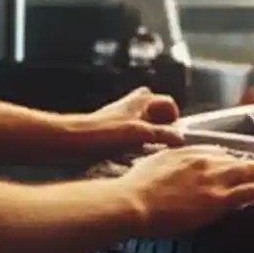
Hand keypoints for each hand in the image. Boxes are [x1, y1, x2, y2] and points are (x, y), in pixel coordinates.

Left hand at [61, 88, 184, 162]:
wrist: (72, 140)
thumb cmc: (104, 133)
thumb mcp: (139, 133)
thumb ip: (162, 134)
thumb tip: (181, 138)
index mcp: (142, 100)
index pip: (168, 103)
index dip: (174, 118)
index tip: (172, 133)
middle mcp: (132, 103)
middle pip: (156, 109)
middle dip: (162, 123)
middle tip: (161, 139)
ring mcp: (121, 114)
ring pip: (143, 120)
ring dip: (149, 132)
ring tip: (147, 147)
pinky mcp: (111, 127)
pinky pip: (132, 130)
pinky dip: (136, 139)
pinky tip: (132, 152)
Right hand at [119, 146, 253, 236]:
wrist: (131, 202)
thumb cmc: (132, 189)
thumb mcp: (149, 165)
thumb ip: (163, 162)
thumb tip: (165, 163)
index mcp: (187, 151)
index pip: (217, 153)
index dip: (231, 162)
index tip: (239, 167)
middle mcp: (205, 159)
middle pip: (238, 161)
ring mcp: (214, 178)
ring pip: (251, 172)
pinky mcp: (220, 198)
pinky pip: (253, 191)